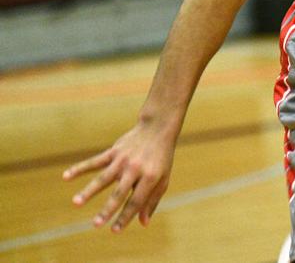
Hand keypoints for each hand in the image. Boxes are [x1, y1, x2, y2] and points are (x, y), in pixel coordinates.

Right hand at [63, 121, 177, 231]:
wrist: (157, 128)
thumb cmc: (161, 159)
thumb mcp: (163, 179)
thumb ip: (152, 200)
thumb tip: (143, 223)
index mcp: (150, 177)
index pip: (136, 201)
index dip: (126, 217)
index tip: (114, 231)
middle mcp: (136, 169)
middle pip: (119, 193)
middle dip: (107, 209)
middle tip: (95, 224)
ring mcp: (123, 160)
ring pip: (103, 178)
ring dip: (89, 191)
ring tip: (76, 203)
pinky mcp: (113, 151)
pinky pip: (94, 161)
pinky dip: (80, 168)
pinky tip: (66, 176)